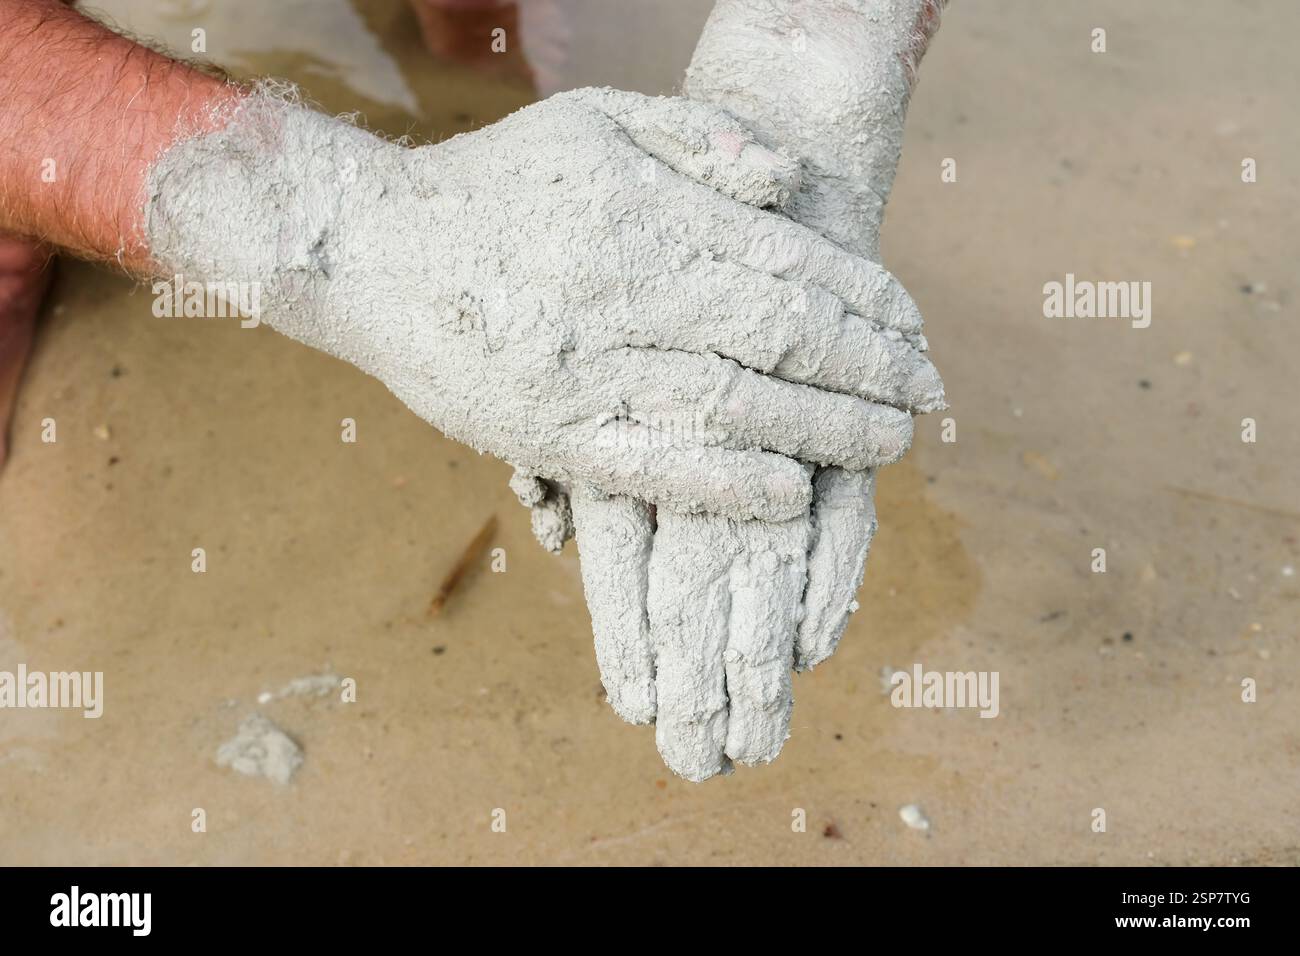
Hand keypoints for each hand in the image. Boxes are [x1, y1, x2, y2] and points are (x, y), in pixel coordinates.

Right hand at [520, 0, 945, 779]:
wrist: (371, 253)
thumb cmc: (495, 187)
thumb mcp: (597, 123)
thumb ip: (699, 140)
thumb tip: (790, 184)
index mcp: (646, 212)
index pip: (789, 262)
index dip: (867, 302)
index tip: (917, 329)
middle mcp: (626, 290)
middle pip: (781, 337)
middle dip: (871, 370)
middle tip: (927, 395)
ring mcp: (589, 369)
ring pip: (735, 405)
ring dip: (826, 430)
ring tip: (888, 444)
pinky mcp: (552, 433)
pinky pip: (656, 468)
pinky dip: (730, 484)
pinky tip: (791, 494)